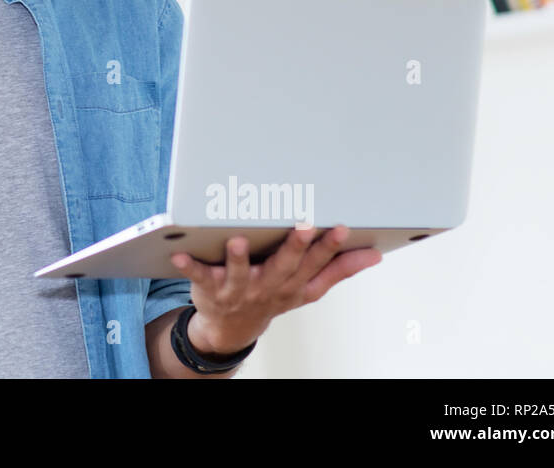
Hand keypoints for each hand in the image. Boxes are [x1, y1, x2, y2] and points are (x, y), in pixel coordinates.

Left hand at [171, 225, 381, 355]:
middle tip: (304, 226)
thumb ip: (339, 270)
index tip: (341, 227)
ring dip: (239, 258)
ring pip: (240, 272)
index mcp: (294, 284)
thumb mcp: (309, 289)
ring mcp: (238, 288)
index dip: (329, 247)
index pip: (316, 264)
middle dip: (295, 247)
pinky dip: (187, 266)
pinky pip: (197, 276)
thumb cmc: (272, 298)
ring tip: (238, 241)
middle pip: (283, 266)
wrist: (231, 327)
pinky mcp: (209, 287)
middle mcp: (269, 286)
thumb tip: (375, 255)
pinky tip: (177, 253)